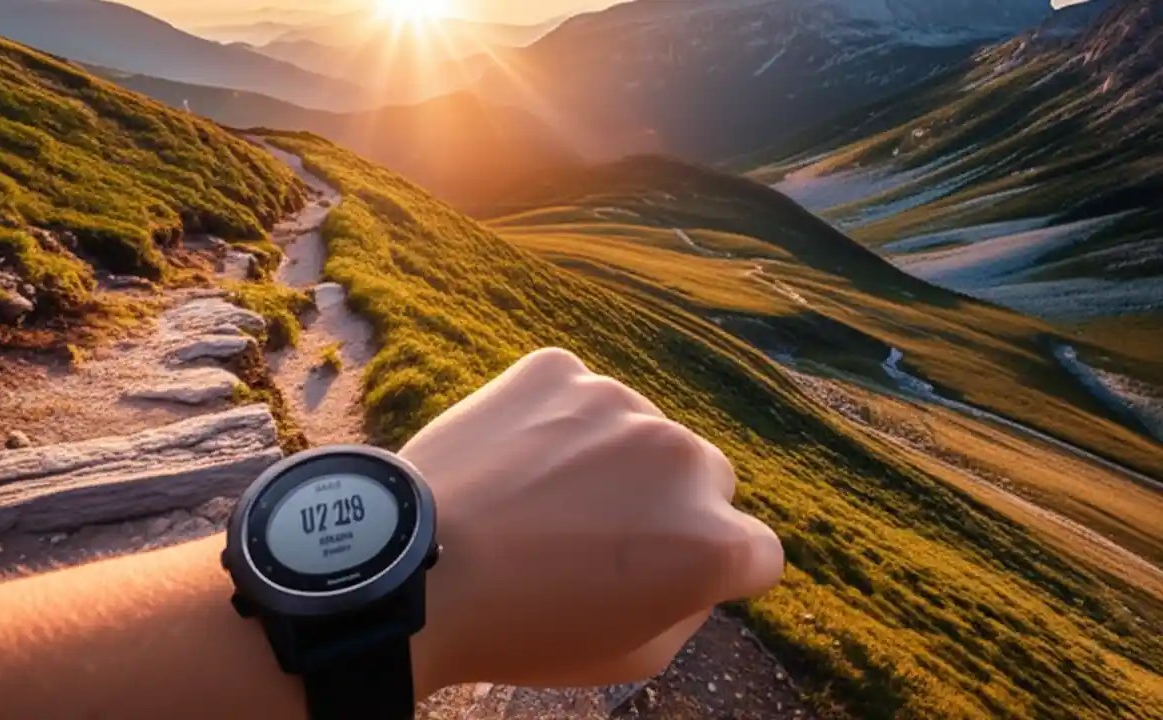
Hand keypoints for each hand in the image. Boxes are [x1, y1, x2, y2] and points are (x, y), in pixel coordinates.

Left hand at [401, 349, 783, 688]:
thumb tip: (700, 557)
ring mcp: (618, 402)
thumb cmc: (519, 630)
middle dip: (670, 506)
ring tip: (540, 502)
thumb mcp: (632, 657)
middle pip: (705, 477)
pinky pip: (577, 395)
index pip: (758, 551)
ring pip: (639, 430)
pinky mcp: (557, 370)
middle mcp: (680, 457)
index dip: (716, 572)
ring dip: (611, 460)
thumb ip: (690, 602)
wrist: (410, 569)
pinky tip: (514, 463)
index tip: (668, 577)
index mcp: (712, 540)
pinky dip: (557, 422)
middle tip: (597, 537)